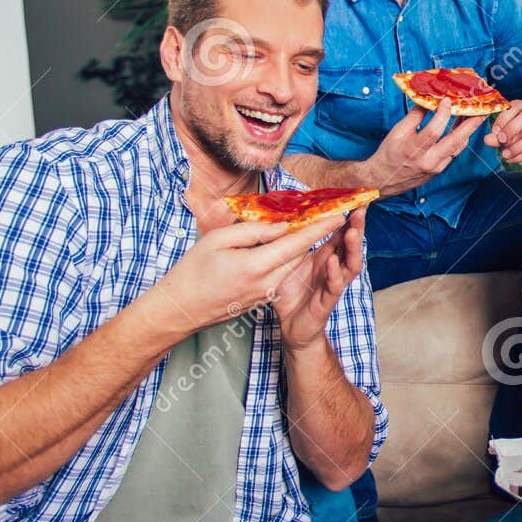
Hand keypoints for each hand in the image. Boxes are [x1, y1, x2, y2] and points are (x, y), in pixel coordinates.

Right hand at [142, 215, 345, 337]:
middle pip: (299, 254)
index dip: (321, 228)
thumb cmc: (193, 270)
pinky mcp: (263, 299)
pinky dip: (285, 258)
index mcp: (257, 266)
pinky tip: (282, 244)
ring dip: (301, 246)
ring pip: (291, 264)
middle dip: (315, 234)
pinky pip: (280, 274)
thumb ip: (254, 231)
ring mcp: (266, 294)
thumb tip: (282, 226)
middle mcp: (267, 283)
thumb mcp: (218, 240)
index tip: (340, 214)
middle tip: (327, 212)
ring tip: (308, 223)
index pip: (298, 243)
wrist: (181, 309)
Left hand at [272, 208, 367, 349]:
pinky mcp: (326, 302)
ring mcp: (332, 285)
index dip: (347, 217)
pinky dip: (334, 274)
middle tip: (360, 210)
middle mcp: (333, 268)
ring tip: (351, 233)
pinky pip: (334, 287)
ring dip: (352, 249)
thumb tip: (283, 217)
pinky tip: (332, 262)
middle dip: (357, 228)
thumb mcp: (288, 263)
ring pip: (350, 265)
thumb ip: (290, 244)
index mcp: (324, 257)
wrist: (291, 327)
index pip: (340, 233)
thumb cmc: (291, 294)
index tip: (355, 199)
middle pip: (350, 246)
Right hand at [364, 99, 486, 196]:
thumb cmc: (388, 155)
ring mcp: (436, 167)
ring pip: (458, 147)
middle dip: (471, 124)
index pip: (434, 131)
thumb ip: (415, 116)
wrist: (383, 180)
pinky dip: (460, 138)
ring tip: (475, 114)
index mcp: (414, 150)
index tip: (447, 100)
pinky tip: (462, 126)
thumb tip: (429, 100)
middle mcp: (428, 161)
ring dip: (468, 130)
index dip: (443, 114)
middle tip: (482, 110)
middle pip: (456, 141)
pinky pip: (454, 152)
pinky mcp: (440, 170)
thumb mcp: (397, 132)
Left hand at [485, 100, 521, 168]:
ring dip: (517, 147)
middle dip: (512, 129)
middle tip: (501, 140)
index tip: (494, 132)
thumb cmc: (521, 137)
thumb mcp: (506, 135)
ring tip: (504, 155)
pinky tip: (512, 159)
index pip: (515, 106)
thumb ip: (496, 136)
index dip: (503, 119)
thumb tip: (487, 140)